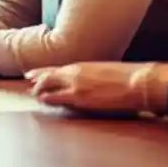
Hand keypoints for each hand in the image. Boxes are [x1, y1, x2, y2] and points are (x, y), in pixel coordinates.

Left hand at [27, 62, 167, 114]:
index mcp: (82, 65)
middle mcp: (75, 73)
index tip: (33, 73)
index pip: (56, 68)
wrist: (139, 81)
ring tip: (34, 95)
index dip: (42, 71)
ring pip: (49, 87)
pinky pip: (58, 99)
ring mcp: (76, 86)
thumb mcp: (105, 70)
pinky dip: (49, 99)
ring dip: (40, 91)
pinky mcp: (80, 98)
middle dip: (36, 80)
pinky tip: (44, 101)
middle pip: (47, 76)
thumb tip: (88, 81)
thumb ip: (91, 74)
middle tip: (29, 82)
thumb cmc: (128, 76)